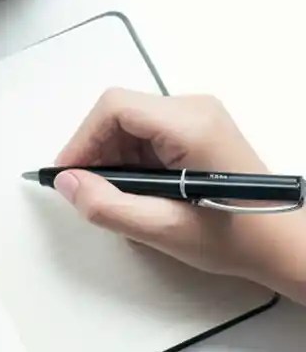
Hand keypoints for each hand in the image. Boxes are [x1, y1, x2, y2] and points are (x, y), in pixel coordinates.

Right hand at [54, 89, 305, 301]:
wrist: (284, 244)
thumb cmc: (237, 238)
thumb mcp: (163, 229)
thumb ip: (107, 206)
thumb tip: (67, 183)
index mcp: (191, 126)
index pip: (115, 108)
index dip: (82, 139)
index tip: (68, 174)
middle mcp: (195, 110)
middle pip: (120, 112)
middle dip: (96, 150)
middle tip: (89, 189)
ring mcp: (198, 117)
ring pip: (130, 122)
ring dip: (113, 157)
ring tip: (119, 195)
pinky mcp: (198, 128)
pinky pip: (146, 131)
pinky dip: (131, 158)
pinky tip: (140, 189)